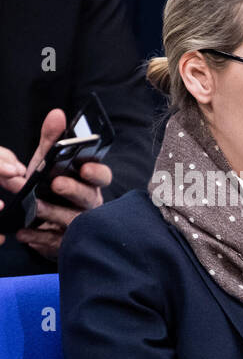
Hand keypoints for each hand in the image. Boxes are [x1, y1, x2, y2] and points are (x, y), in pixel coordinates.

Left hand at [0, 109, 109, 260]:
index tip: (84, 167)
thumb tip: (57, 114)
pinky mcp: (66, 244)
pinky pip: (55, 243)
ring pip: (72, 221)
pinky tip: (24, 232)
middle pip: (88, 198)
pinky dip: (38, 237)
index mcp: (89, 183)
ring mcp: (80, 226)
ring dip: (52, 212)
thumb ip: (52, 140)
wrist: (41, 222)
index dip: (96, 172)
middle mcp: (89, 205)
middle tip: (55, 183)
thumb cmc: (50, 189)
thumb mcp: (48, 163)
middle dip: (72, 190)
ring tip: (33, 206)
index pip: (102, 176)